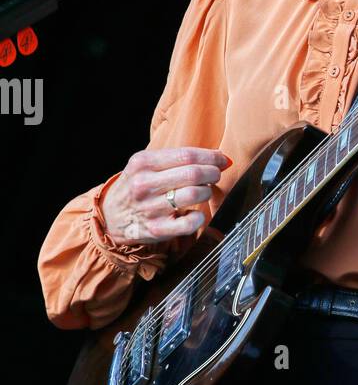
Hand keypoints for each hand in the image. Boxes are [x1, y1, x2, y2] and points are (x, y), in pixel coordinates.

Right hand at [100, 146, 231, 244]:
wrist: (109, 217)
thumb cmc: (136, 187)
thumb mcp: (145, 165)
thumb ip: (176, 159)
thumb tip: (218, 157)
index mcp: (143, 163)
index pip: (186, 155)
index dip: (211, 156)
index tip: (222, 159)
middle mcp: (144, 184)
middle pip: (193, 174)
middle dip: (213, 173)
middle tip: (215, 175)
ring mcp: (150, 208)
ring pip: (194, 195)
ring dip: (207, 193)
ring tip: (204, 192)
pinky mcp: (156, 229)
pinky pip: (188, 224)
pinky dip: (199, 218)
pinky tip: (197, 214)